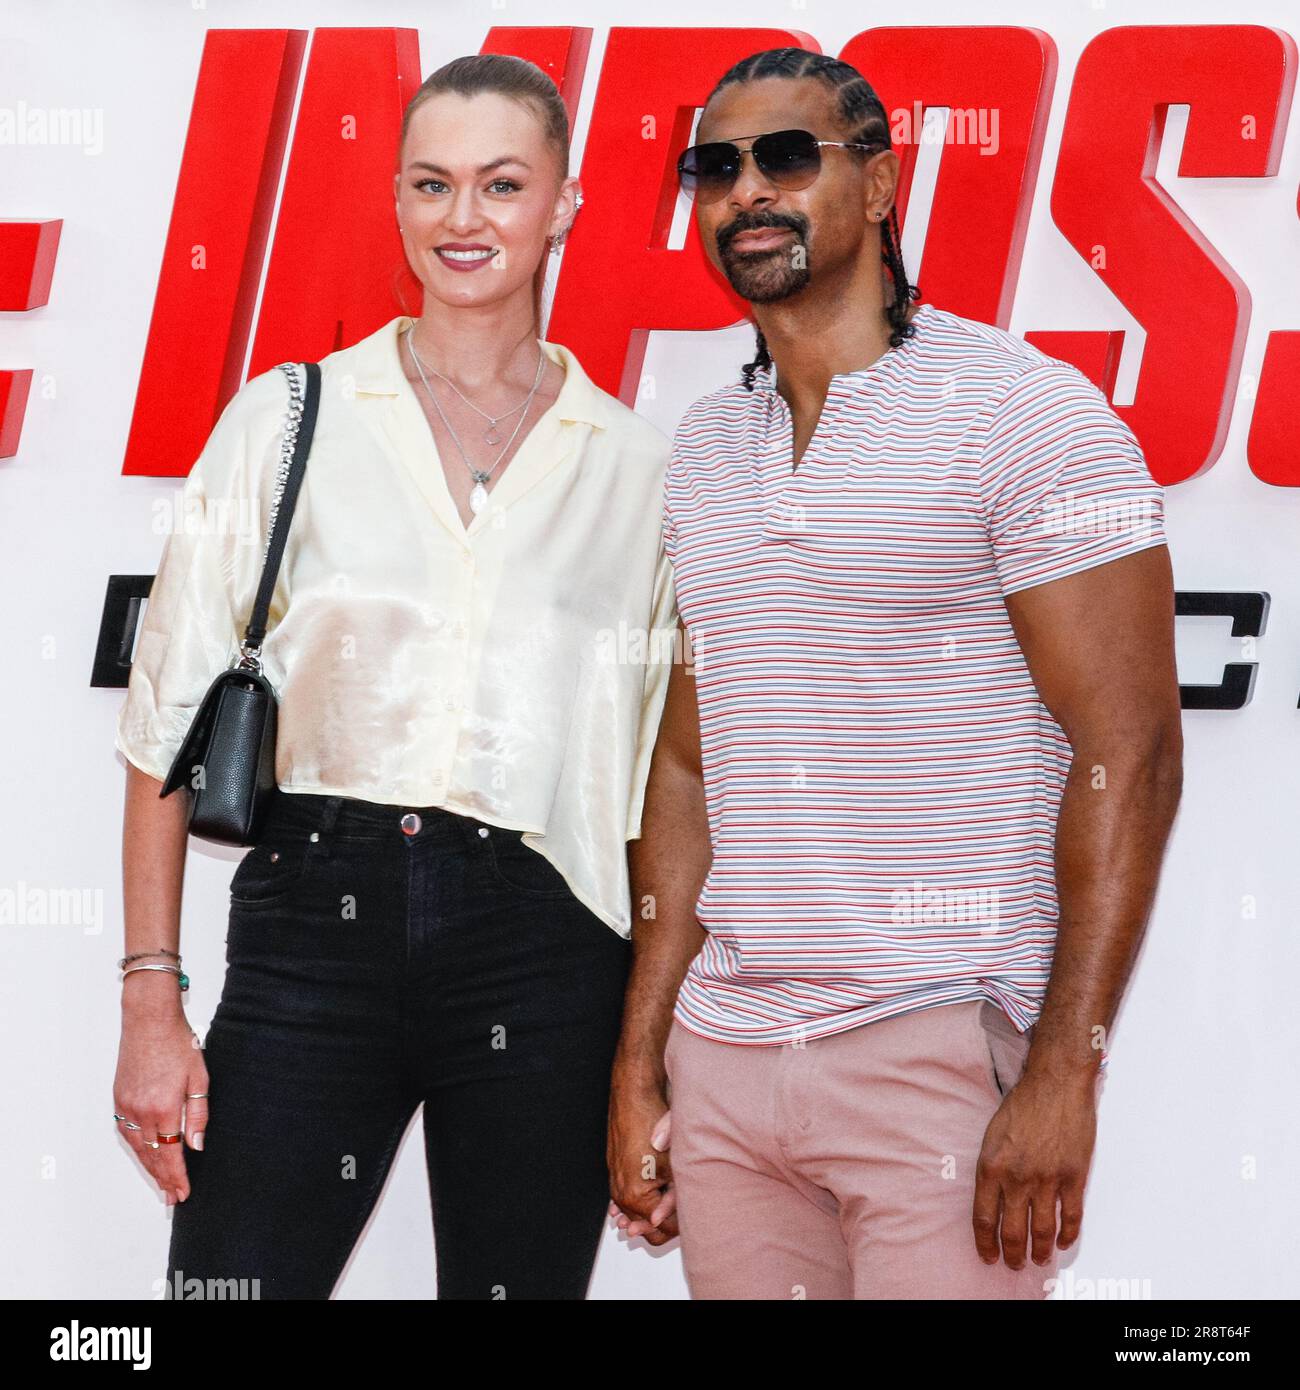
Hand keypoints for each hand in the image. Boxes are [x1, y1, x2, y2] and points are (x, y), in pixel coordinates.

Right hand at [114, 1000, 209, 1204]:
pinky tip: (145, 1157)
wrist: (149, 1021)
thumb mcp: (199, 1078)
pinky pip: (127, 1133)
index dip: (177, 1177)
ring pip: (137, 1148)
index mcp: (164, 1108)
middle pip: (152, 1156)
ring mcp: (126, 1107)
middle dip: (163, 1180)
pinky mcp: (119, 1100)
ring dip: (149, 1169)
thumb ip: (199, 1114)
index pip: (171, 1154)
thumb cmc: (178, 1043)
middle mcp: (141, 1112)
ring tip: (161, 1185)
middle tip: (173, 1198)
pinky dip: (137, 1149)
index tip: (183, 1193)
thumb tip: (197, 1146)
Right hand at [607, 1081, 676, 1245]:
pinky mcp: (615, 1171)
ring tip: (670, 1201)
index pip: (661, 1228)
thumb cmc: (651, 1124)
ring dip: (652, 1209)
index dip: (679, 1222)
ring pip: (636, 1211)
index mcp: (634, 1196)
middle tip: (683, 1211)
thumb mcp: (673, 1165)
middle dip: (665, 1220)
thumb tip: (674, 1217)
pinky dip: (642, 1198)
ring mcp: (615, 1182)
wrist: (633, 1098)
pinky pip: (628, 1195)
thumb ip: (674, 1198)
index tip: (690, 1215)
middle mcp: (620, 1193)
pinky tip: (653, 1193)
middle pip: (645, 1224)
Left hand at [972, 1067, 1096, 1269]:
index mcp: (991, 1167)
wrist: (1055, 1084)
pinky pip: (1071, 1217)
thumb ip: (992, 1168)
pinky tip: (1062, 1242)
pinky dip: (1067, 1235)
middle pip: (1012, 1231)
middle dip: (1012, 1254)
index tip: (988, 1256)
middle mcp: (1017, 1178)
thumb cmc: (1022, 1105)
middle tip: (1014, 1264)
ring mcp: (1047, 1180)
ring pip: (1042, 1230)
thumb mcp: (992, 1135)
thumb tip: (993, 1199)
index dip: (986, 1243)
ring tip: (1037, 1260)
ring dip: (1039, 1251)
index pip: (984, 1218)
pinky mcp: (1073, 1177)